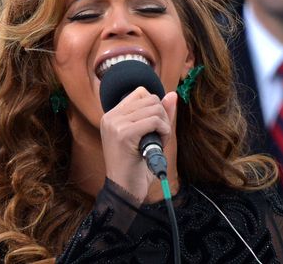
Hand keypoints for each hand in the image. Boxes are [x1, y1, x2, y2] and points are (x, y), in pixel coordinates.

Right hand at [99, 88, 177, 204]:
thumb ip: (159, 114)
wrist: (125, 190)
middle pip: (150, 98)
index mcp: (112, 115)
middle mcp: (110, 117)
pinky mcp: (123, 134)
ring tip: (159, 142)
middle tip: (159, 136)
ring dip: (164, 125)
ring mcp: (115, 124)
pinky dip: (164, 132)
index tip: (155, 126)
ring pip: (154, 108)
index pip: (140, 92)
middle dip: (162, 116)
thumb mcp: (149, 136)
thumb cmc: (136, 166)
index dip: (155, 107)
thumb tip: (172, 95)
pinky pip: (154, 121)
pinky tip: (159, 145)